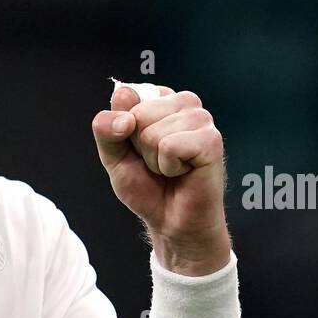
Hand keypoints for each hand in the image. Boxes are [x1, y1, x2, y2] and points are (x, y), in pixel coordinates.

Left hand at [91, 83, 230, 273]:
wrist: (170, 221)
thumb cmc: (148, 187)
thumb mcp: (114, 157)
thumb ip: (106, 130)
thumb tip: (122, 116)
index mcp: (160, 99)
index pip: (124, 97)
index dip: (122, 131)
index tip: (137, 149)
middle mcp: (183, 102)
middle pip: (137, 115)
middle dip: (139, 147)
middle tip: (157, 163)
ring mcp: (201, 118)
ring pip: (152, 133)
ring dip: (154, 160)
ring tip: (170, 168)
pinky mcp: (211, 139)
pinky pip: (169, 147)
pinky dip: (168, 167)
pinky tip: (183, 171)